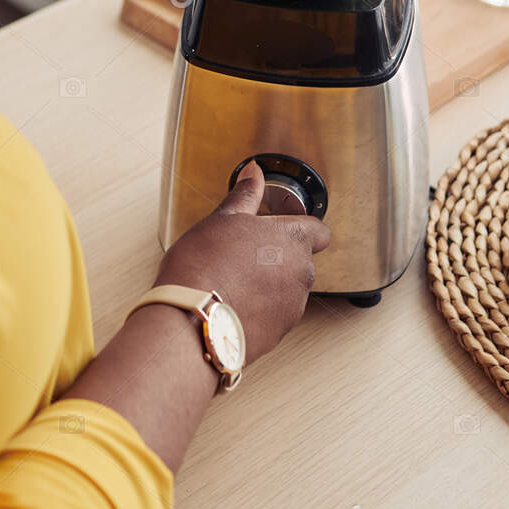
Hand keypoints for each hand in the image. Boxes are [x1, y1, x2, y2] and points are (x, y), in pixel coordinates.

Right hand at [154, 161, 330, 363]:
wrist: (191, 322)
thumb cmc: (205, 268)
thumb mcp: (223, 219)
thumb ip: (245, 195)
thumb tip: (254, 174)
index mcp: (293, 240)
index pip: (317, 230)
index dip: (298, 227)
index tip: (278, 226)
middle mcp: (302, 274)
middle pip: (299, 260)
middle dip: (277, 257)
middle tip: (243, 253)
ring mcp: (292, 307)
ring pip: (287, 289)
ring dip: (268, 284)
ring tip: (233, 281)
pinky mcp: (279, 334)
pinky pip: (274, 315)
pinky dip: (259, 309)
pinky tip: (232, 303)